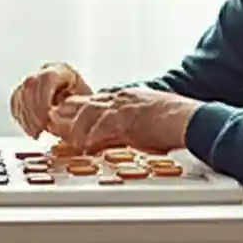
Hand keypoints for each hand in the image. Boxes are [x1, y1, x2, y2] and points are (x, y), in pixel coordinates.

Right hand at [9, 62, 92, 137]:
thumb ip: (71, 109)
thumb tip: (60, 118)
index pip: (47, 78)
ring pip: (20, 94)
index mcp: (63, 71)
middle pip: (30, 85)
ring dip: (26, 118)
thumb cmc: (86, 107)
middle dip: (33, 111)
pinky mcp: (24, 92)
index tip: (47, 120)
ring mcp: (34, 80)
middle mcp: (46, 71)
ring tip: (36, 133)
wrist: (83, 109)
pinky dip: (21, 119)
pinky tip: (30, 129)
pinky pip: (15, 103)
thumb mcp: (85, 106)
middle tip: (40, 130)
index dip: (43, 100)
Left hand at [47, 86, 200, 153]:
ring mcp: (124, 107)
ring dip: (74, 128)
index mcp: (125, 97)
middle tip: (51, 128)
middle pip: (84, 104)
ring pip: (88, 114)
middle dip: (66, 117)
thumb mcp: (144, 121)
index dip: (74, 112)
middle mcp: (121, 99)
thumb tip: (111, 140)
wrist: (192, 121)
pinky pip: (103, 126)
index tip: (60, 120)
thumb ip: (125, 127)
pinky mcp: (129, 119)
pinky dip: (92, 136)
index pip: (92, 101)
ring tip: (65, 140)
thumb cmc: (174, 124)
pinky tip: (85, 145)